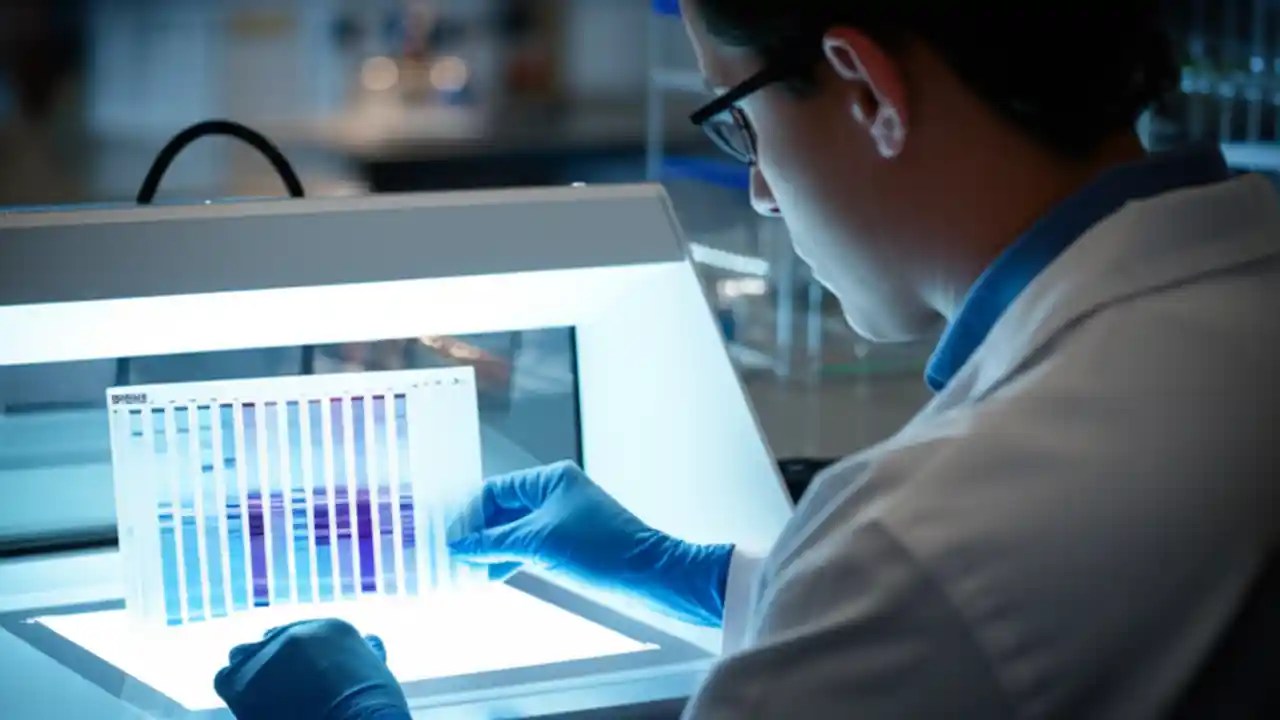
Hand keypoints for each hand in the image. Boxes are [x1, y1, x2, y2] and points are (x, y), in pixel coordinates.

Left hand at [214, 619, 409, 719]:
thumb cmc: (371, 709)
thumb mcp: (376, 672)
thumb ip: (365, 653)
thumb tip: (371, 640)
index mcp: (329, 629)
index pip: (301, 634)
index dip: (295, 657)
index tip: (297, 675)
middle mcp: (295, 634)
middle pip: (270, 640)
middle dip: (271, 662)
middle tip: (276, 689)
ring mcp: (266, 655)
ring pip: (243, 654)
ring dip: (248, 670)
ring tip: (257, 695)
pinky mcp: (242, 681)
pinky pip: (225, 678)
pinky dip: (233, 689)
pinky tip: (248, 706)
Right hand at [449, 461, 732, 626]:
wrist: (650, 576)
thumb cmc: (603, 549)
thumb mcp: (540, 543)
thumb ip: (495, 543)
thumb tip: (459, 545)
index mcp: (550, 479)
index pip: (496, 490)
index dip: (470, 514)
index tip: (449, 537)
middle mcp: (555, 493)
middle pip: (503, 510)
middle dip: (478, 533)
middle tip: (450, 555)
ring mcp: (561, 518)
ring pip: (514, 530)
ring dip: (491, 549)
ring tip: (466, 571)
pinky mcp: (568, 543)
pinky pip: (529, 546)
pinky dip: (510, 558)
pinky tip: (491, 574)